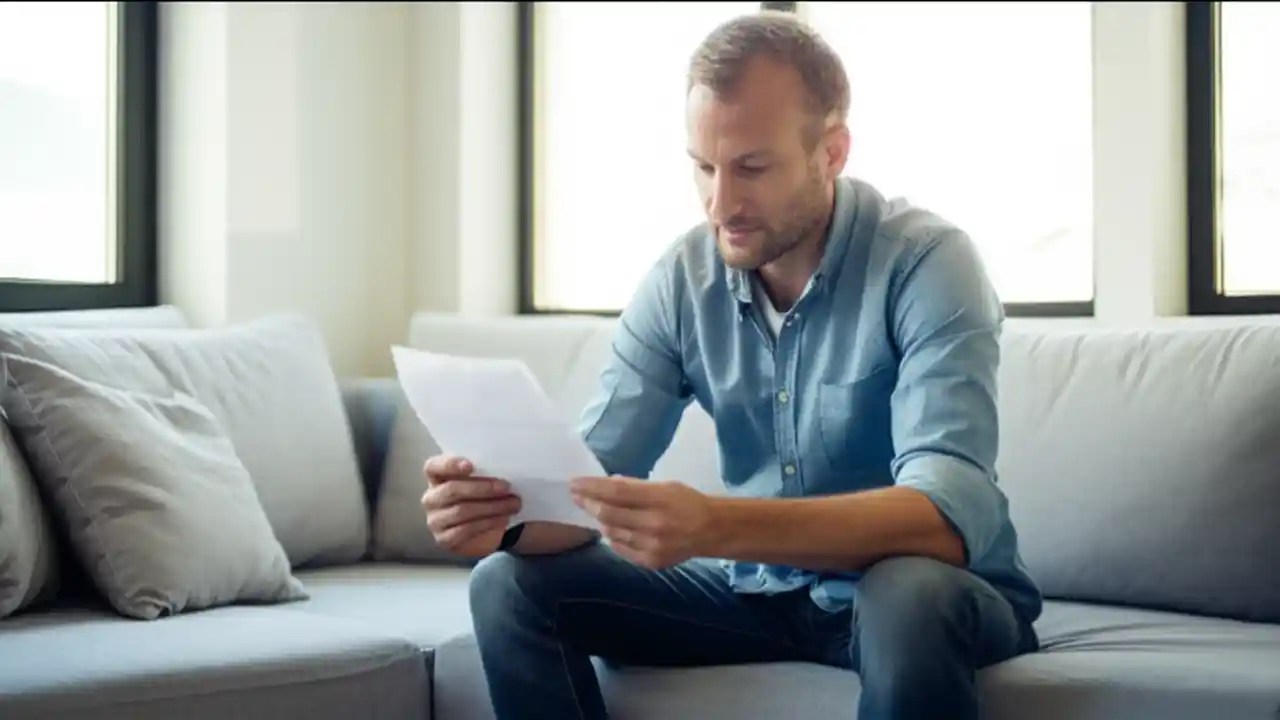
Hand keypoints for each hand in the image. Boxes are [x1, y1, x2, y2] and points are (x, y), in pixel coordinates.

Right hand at [421, 455, 521, 557]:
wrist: (487, 529)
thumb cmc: (482, 497)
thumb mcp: (483, 481)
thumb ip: (484, 473)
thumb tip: (503, 470)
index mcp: (436, 477)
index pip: (433, 466)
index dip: (450, 465)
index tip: (471, 466)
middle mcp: (431, 498)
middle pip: (452, 490)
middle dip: (482, 488)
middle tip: (505, 487)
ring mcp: (435, 520)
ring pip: (461, 511)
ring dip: (492, 507)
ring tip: (512, 504)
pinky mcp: (444, 539)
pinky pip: (465, 530)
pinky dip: (488, 523)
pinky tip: (503, 518)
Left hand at [570, 476, 713, 569]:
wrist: (712, 531)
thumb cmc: (688, 503)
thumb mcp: (666, 486)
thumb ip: (636, 487)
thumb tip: (607, 484)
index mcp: (660, 499)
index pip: (617, 492)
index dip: (592, 487)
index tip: (574, 482)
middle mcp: (654, 524)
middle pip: (609, 514)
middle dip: (588, 503)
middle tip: (576, 495)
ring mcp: (652, 546)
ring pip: (612, 532)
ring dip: (599, 520)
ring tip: (593, 510)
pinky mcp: (651, 561)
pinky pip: (621, 548)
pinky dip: (613, 537)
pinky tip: (611, 529)